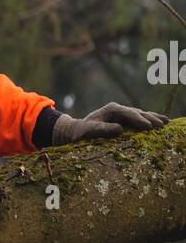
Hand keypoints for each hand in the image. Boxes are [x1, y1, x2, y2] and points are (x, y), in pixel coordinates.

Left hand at [52, 103, 168, 144]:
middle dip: (150, 118)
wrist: (75, 131)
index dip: (139, 120)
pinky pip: (138, 119)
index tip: (149, 127)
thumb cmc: (80, 133)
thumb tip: (121, 129)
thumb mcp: (88, 131)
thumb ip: (103, 130)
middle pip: (137, 112)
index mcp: (111, 109)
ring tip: (166, 122)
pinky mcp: (123, 119)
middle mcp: (117, 109)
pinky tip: (159, 122)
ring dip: (153, 118)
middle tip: (162, 125)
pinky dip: (149, 120)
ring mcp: (121, 113)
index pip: (128, 113)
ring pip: (140, 115)